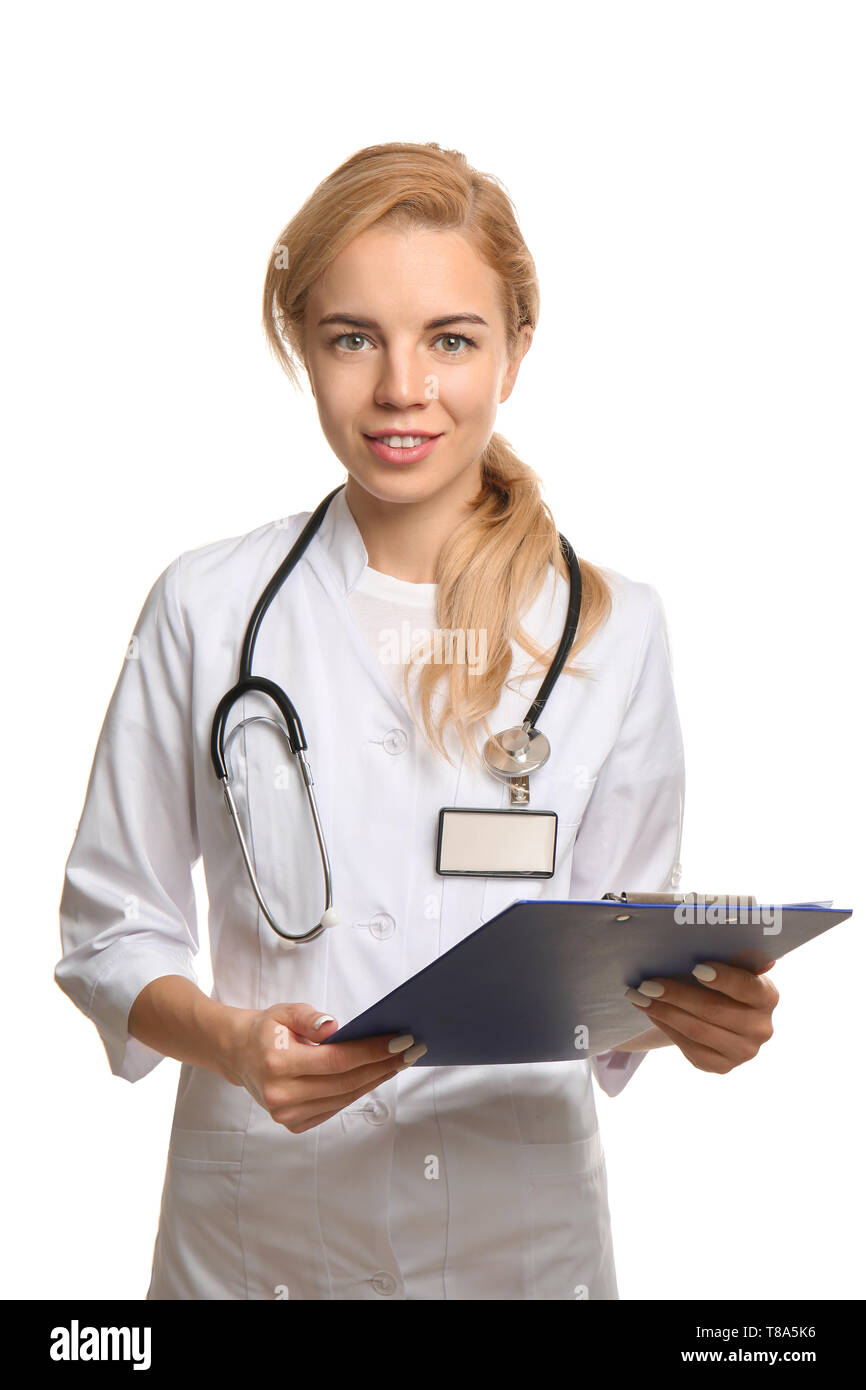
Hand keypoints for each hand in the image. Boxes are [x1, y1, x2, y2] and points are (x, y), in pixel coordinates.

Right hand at [224, 1002, 425, 1132]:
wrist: (240, 1055)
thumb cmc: (267, 1030)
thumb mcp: (285, 1012)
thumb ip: (310, 1018)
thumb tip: (334, 1028)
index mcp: (278, 1064)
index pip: (336, 1060)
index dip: (371, 1051)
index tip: (399, 1040)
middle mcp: (282, 1095)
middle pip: (345, 1082)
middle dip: (382, 1065)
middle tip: (411, 1050)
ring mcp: (287, 1114)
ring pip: (343, 1097)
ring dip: (375, 1079)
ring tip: (398, 1061)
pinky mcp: (294, 1124)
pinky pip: (335, 1107)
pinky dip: (357, 1091)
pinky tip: (375, 1075)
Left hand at [625, 960, 778, 1073]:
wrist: (715, 1013)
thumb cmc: (718, 980)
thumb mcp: (725, 966)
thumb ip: (723, 956)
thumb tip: (710, 935)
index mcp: (767, 996)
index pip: (747, 987)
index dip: (723, 978)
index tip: (696, 967)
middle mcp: (761, 1028)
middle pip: (714, 1011)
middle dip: (677, 995)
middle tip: (647, 983)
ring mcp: (743, 1052)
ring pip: (697, 1031)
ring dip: (663, 1011)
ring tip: (638, 996)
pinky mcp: (722, 1066)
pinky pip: (690, 1047)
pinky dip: (666, 1027)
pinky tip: (650, 1012)